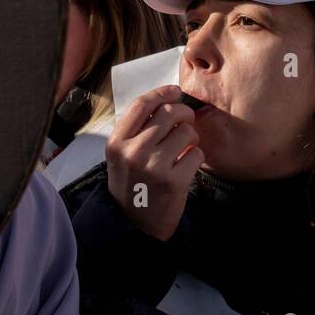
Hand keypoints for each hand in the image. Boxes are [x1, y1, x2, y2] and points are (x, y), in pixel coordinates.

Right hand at [105, 85, 202, 240]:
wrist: (135, 223)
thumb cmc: (132, 182)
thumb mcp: (121, 154)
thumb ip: (137, 128)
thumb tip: (167, 99)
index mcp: (117, 142)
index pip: (142, 105)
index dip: (162, 93)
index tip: (175, 90)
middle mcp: (134, 152)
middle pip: (169, 113)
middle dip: (184, 113)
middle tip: (186, 120)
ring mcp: (154, 167)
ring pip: (187, 132)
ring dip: (191, 138)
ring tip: (183, 149)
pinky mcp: (174, 182)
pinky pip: (197, 153)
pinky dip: (196, 157)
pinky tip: (186, 165)